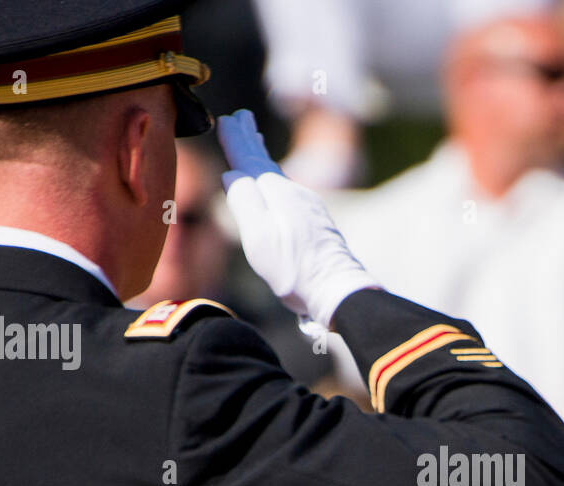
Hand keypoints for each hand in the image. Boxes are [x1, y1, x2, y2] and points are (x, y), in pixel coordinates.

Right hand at [217, 109, 377, 328]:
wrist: (337, 290)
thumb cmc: (295, 270)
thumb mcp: (259, 238)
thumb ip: (243, 202)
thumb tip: (231, 172)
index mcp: (277, 193)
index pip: (249, 160)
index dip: (236, 140)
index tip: (226, 119)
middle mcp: (294, 193)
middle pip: (265, 162)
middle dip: (251, 139)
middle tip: (242, 117)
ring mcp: (308, 206)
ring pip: (277, 174)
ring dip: (262, 156)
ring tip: (254, 141)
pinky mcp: (315, 221)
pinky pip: (287, 189)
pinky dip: (274, 177)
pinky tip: (274, 182)